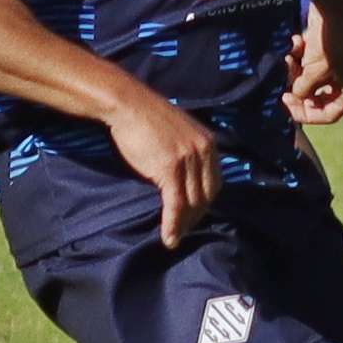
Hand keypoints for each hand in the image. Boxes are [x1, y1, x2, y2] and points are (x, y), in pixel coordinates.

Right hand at [104, 88, 221, 247]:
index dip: (205, 204)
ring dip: (185, 225)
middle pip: (206, 195)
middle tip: (184, 232)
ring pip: (193, 202)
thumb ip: (189, 152)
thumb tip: (186, 177)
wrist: (127, 103)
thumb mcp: (179, 133)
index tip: (194, 217)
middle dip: (196, 217)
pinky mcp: (170, 168)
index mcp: (209, 143)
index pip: (215, 183)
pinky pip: (176, 203)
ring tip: (176, 239)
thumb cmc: (146, 118)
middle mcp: (204, 151)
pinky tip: (168, 237)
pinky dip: (173, 223)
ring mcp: (188, 159)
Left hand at [284, 2, 342, 125]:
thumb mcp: (315, 72)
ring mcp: (335, 62)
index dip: (307, 113)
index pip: (330, 113)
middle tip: (281, 86)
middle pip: (317, 96)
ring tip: (287, 58)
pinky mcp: (324, 48)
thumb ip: (303, 90)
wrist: (336, 5)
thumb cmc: (331, 42)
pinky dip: (298, 54)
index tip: (287, 104)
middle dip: (297, 90)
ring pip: (308, 78)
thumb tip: (295, 95)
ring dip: (294, 71)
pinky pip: (306, 61)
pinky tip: (295, 42)